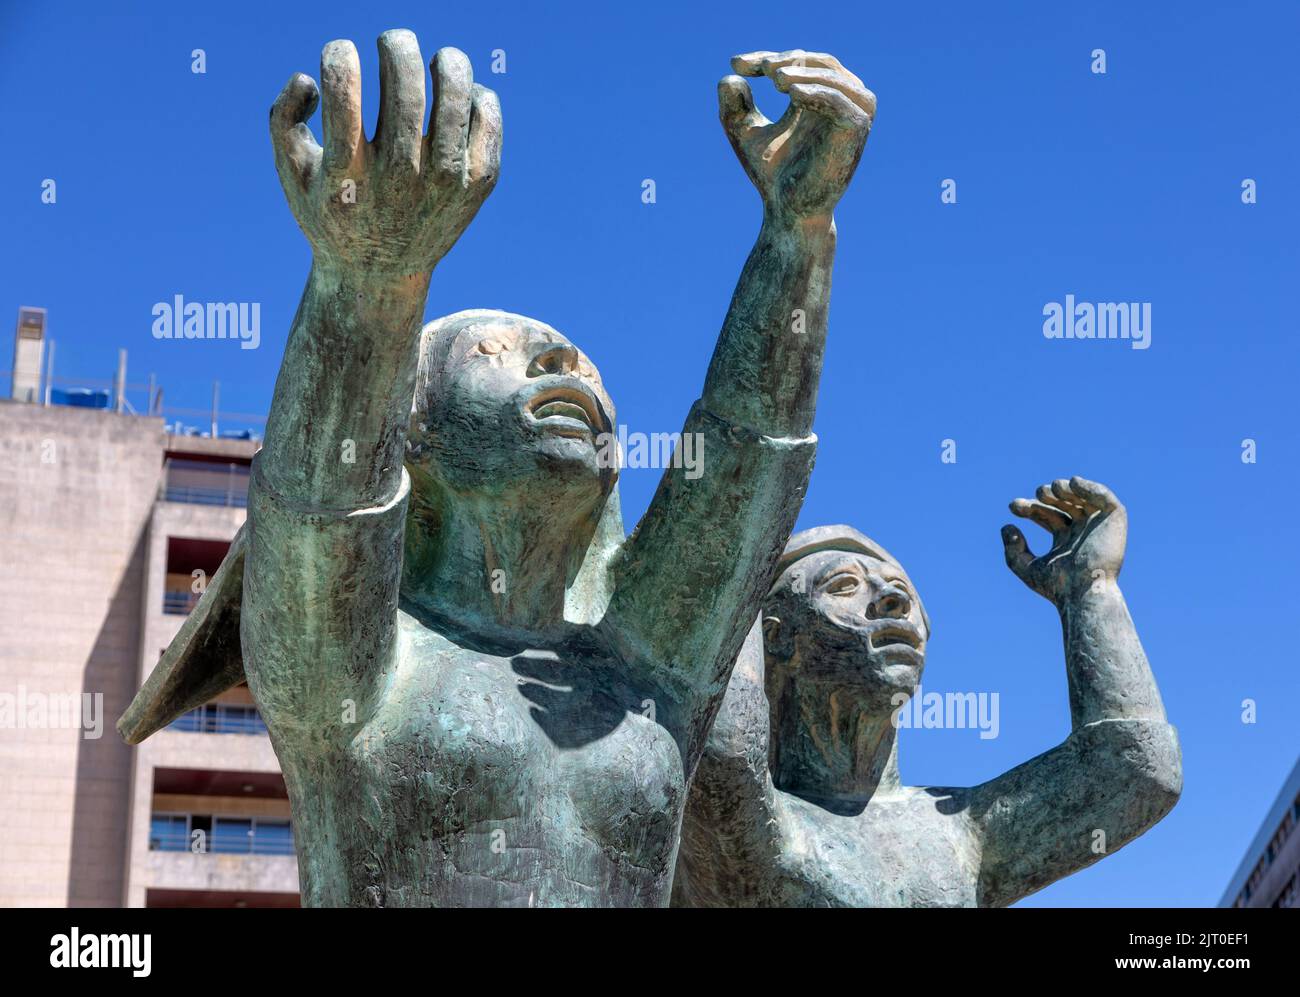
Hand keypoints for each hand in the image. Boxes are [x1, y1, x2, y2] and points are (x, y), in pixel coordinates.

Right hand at [270, 30, 500, 277]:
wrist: (379, 273)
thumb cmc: (332, 210)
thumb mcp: (291, 175)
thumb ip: (282, 119)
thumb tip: (310, 78)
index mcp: (346, 174)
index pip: (342, 95)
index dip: (339, 55)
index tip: (341, 51)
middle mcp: (398, 179)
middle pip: (404, 88)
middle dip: (396, 45)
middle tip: (392, 41)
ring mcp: (442, 182)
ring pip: (454, 96)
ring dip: (445, 61)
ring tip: (435, 59)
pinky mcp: (476, 184)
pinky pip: (485, 117)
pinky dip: (474, 94)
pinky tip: (458, 96)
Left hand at [719, 50, 873, 223]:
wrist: (788, 213)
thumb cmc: (772, 177)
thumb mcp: (744, 134)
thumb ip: (735, 107)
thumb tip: (728, 78)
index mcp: (817, 100)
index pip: (798, 62)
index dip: (767, 58)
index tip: (735, 63)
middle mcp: (840, 104)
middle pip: (821, 62)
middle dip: (790, 60)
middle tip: (762, 69)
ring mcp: (852, 117)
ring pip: (837, 77)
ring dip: (807, 71)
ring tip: (775, 79)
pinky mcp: (856, 133)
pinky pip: (842, 103)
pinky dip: (819, 92)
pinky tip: (791, 92)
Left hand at [1002, 477, 1127, 603]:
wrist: (1082, 593)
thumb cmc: (1057, 587)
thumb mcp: (1026, 567)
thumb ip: (1012, 549)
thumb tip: (1006, 526)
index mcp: (1065, 540)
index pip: (1047, 515)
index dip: (1030, 507)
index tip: (1013, 507)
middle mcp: (1082, 531)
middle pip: (1064, 504)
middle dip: (1048, 496)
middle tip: (1038, 494)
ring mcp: (1098, 526)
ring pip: (1083, 498)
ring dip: (1067, 489)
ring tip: (1052, 489)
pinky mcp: (1115, 523)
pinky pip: (1106, 499)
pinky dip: (1092, 488)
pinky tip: (1074, 483)